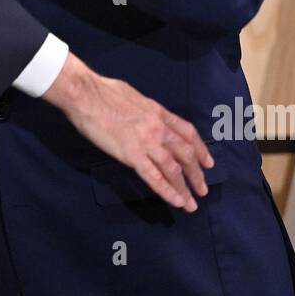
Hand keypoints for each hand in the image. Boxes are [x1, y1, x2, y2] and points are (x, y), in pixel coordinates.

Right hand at [41, 53, 214, 210]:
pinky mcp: (132, 155)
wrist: (86, 95)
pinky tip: (176, 202)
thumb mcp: (134, 96)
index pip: (188, 132)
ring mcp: (147, 142)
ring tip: (192, 203)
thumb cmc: (103, 92)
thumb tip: (146, 116)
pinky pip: (154, 177)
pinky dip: (167, 191)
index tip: (208, 162)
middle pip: (186, 153)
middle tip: (203, 189)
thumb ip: (145, 110)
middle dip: (197, 174)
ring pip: (174, 169)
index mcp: (159, 112)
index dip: (200, 149)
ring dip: (186, 188)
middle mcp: (158, 128)